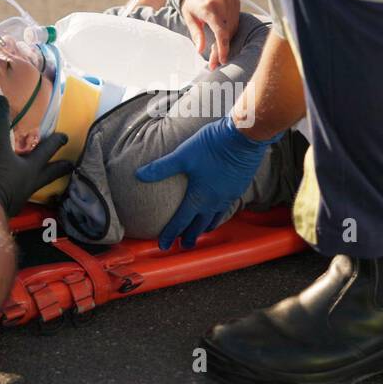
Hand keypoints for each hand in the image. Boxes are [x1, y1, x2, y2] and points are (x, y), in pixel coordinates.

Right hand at [0, 96, 71, 216]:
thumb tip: (1, 99)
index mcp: (31, 168)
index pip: (47, 151)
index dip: (57, 141)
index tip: (66, 137)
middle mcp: (29, 183)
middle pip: (49, 174)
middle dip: (59, 168)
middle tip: (70, 165)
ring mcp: (18, 197)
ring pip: (35, 186)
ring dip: (39, 179)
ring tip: (39, 177)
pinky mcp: (5, 205)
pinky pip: (16, 195)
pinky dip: (17, 189)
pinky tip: (11, 188)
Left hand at [135, 116, 275, 250]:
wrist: (243, 138)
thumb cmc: (211, 146)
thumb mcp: (182, 155)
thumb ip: (161, 168)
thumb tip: (139, 174)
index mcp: (198, 197)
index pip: (180, 222)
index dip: (170, 234)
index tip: (163, 245)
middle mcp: (214, 202)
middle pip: (199, 225)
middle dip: (190, 236)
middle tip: (183, 245)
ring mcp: (228, 196)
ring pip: (215, 218)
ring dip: (206, 227)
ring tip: (202, 232)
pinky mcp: (239, 188)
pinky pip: (226, 209)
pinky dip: (219, 215)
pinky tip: (218, 210)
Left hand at [181, 0, 239, 69]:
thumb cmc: (191, 4)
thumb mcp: (189, 18)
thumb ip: (196, 33)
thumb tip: (200, 50)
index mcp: (208, 8)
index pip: (220, 31)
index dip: (222, 48)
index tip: (222, 61)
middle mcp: (222, 3)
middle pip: (227, 33)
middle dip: (221, 49)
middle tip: (215, 62)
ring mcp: (230, 1)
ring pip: (233, 28)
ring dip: (226, 41)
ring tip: (217, 50)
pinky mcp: (235, 1)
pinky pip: (236, 21)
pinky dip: (230, 31)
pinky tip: (222, 36)